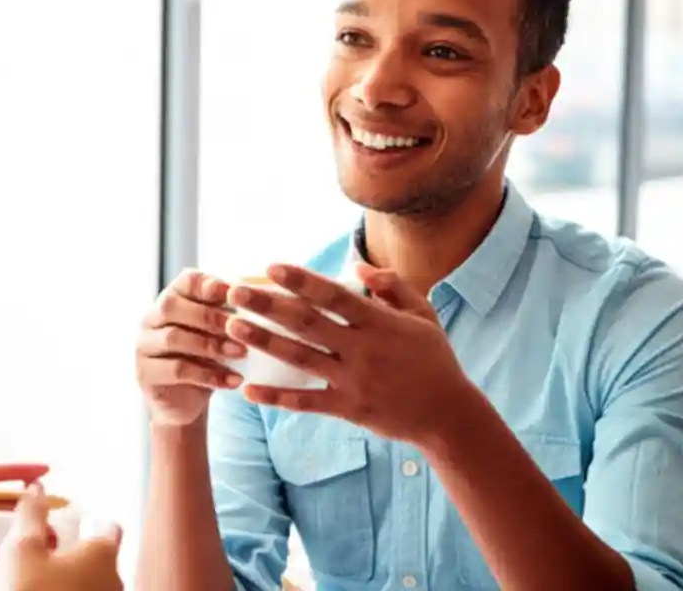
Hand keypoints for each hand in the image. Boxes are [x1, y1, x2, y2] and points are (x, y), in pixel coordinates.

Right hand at [0, 483, 123, 590]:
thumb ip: (31, 513)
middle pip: (101, 557)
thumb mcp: (23, 549)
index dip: (89, 523)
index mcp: (103, 551)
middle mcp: (116, 578)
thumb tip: (37, 488)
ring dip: (73, 581)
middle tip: (44, 556)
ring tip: (41, 584)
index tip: (67, 526)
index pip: (109, 526)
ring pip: (94, 584)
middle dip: (75, 555)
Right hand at [136, 268, 245, 426]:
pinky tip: (233, 380)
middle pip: (172, 306)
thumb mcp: (219, 335)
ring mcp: (143, 346)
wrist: (187, 403)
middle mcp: (151, 319)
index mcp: (171, 300)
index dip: (207, 284)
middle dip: (210, 315)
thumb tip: (254, 297)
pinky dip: (209, 375)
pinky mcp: (146, 373)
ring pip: (174, 338)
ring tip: (241, 353)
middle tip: (241, 326)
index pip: (184, 281)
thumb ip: (228, 316)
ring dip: (211, 345)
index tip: (233, 291)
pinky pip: (177, 370)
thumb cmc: (207, 361)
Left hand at [223, 262, 480, 445]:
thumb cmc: (435, 359)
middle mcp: (362, 349)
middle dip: (267, 306)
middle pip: (306, 322)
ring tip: (233, 327)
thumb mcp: (423, 314)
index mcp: (379, 322)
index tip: (271, 267)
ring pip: (300, 358)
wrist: (449, 414)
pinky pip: (307, 402)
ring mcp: (353, 380)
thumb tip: (357, 266)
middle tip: (234, 292)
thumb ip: (392, 286)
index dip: (301, 280)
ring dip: (264, 342)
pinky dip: (277, 397)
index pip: (332, 295)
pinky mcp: (348, 408)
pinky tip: (249, 391)